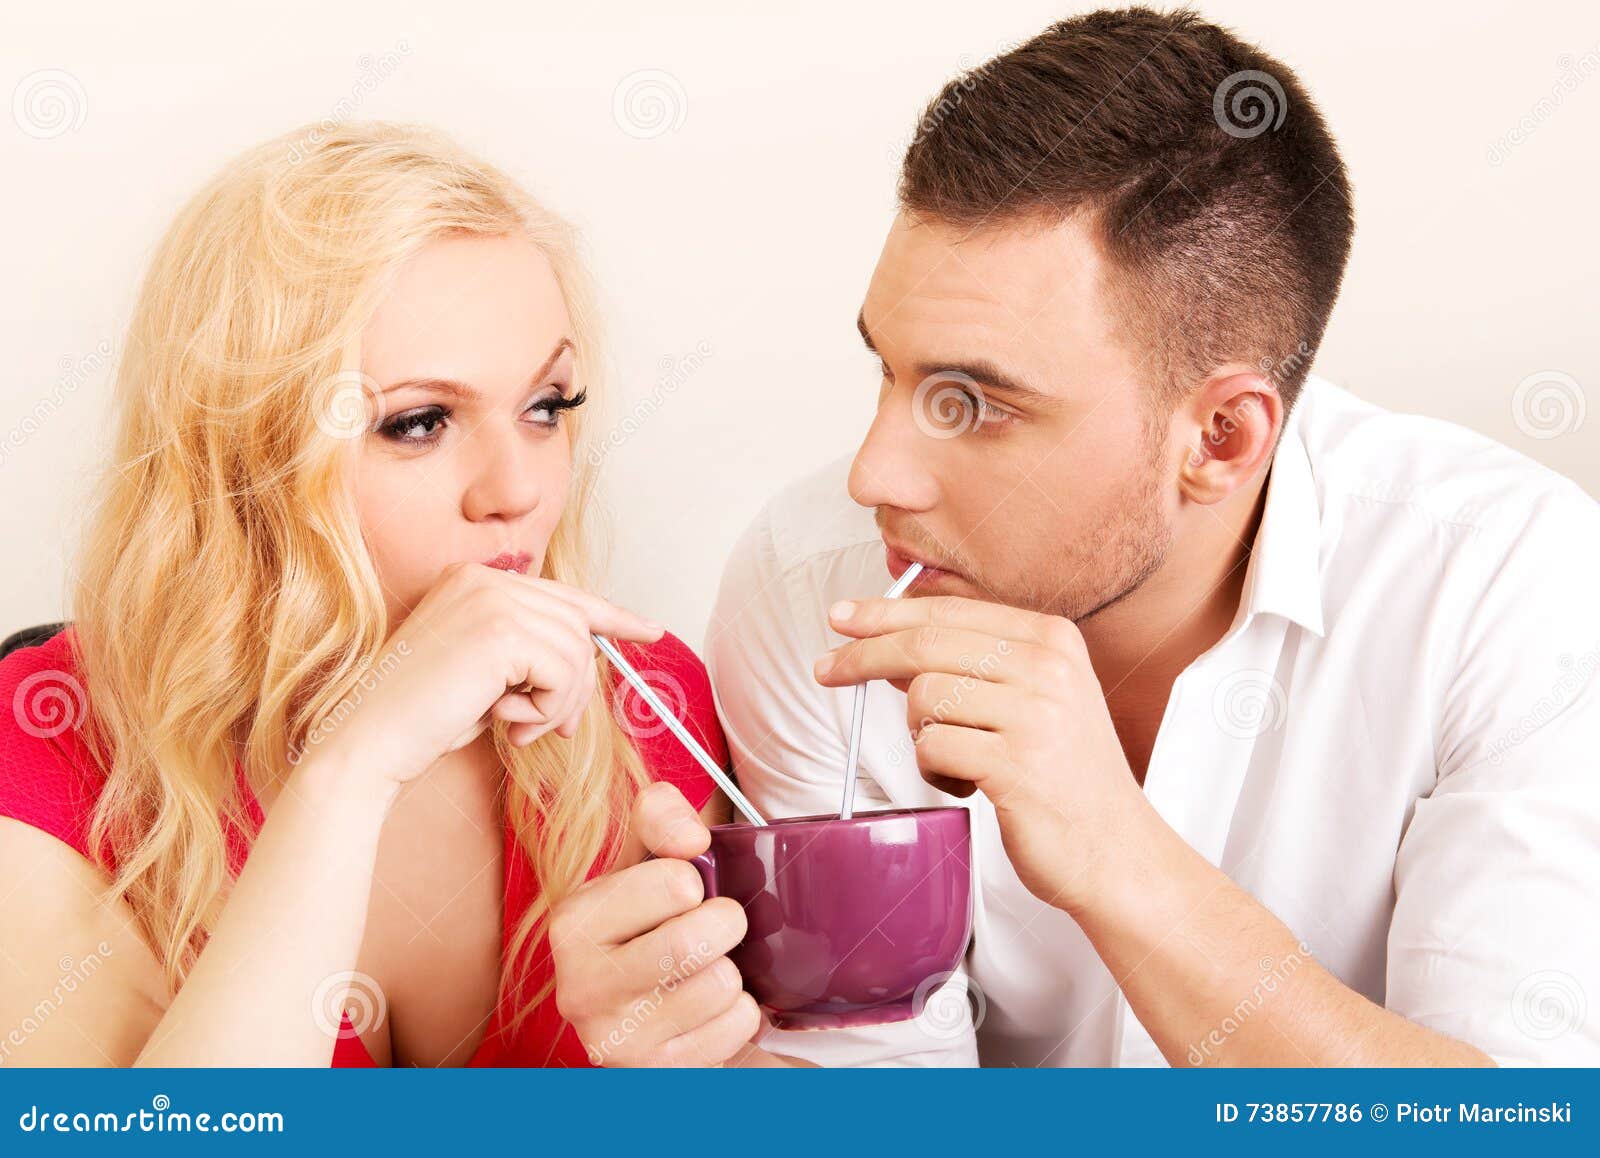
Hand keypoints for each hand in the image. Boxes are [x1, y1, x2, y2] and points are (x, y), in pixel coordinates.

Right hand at [300, 562, 662, 786]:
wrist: (368, 743)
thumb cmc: (422, 719)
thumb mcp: (485, 676)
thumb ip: (528, 655)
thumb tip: (589, 661)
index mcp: (475, 580)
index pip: (564, 593)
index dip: (612, 616)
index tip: (650, 630)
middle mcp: (484, 579)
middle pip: (578, 626)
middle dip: (575, 686)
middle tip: (547, 726)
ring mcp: (491, 600)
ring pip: (576, 652)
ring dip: (559, 703)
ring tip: (518, 726)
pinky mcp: (499, 632)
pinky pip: (564, 673)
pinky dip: (549, 708)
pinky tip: (508, 722)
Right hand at [550, 783, 761, 1066]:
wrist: (657, 1018)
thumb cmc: (651, 929)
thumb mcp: (644, 863)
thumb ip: (659, 819)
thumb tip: (690, 838)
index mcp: (572, 923)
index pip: (674, 883)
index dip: (692, 883)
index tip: (681, 895)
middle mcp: (581, 988)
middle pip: (693, 942)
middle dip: (724, 924)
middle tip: (715, 929)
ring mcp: (616, 1041)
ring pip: (720, 985)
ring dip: (731, 973)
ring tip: (705, 973)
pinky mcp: (656, 1074)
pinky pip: (735, 1025)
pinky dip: (739, 1014)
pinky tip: (708, 1013)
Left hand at [814, 594, 1152, 910]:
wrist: (1117, 852)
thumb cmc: (1068, 778)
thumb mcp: (1036, 700)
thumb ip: (974, 665)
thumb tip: (890, 645)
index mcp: (1052, 639)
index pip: (949, 610)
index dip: (886, 612)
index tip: (843, 618)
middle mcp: (1047, 667)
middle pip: (925, 644)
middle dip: (863, 656)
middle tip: (826, 671)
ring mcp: (1034, 715)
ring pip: (924, 698)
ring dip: (920, 733)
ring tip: (955, 759)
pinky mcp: (1015, 766)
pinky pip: (933, 748)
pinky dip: (934, 771)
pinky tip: (966, 785)